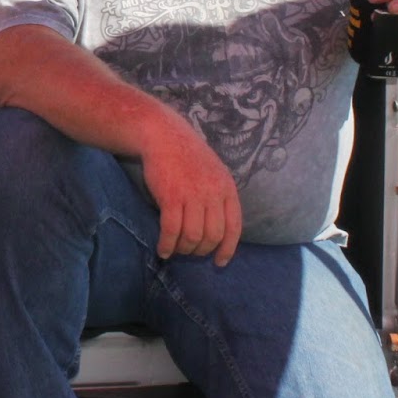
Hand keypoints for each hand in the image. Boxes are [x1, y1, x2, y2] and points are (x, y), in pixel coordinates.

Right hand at [135, 107, 242, 266]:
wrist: (163, 135)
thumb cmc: (186, 155)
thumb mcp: (213, 172)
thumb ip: (218, 196)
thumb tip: (218, 227)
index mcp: (227, 188)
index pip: (234, 227)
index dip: (228, 249)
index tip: (219, 262)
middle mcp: (213, 194)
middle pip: (212, 236)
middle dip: (201, 250)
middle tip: (190, 252)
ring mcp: (192, 195)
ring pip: (192, 236)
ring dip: (183, 249)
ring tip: (175, 250)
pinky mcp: (171, 197)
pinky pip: (171, 230)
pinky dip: (167, 244)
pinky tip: (162, 249)